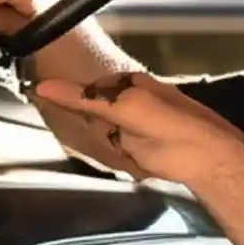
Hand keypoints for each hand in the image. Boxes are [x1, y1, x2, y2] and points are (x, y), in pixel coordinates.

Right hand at [33, 73, 243, 189]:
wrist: (202, 155)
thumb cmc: (164, 122)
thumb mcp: (120, 106)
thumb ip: (82, 98)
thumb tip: (41, 86)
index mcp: (128, 84)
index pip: (87, 87)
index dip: (69, 97)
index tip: (49, 105)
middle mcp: (129, 103)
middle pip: (91, 114)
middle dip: (86, 127)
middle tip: (83, 133)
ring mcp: (131, 129)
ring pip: (99, 136)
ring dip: (100, 146)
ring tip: (111, 148)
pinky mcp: (135, 152)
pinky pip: (111, 154)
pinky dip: (112, 159)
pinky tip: (120, 160)